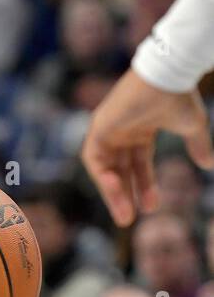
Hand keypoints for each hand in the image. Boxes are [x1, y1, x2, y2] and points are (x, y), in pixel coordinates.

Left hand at [80, 68, 213, 226]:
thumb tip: (209, 165)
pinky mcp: (99, 126)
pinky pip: (93, 158)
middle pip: (120, 170)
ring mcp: (108, 129)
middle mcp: (121, 131)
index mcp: (140, 131)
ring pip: (104, 168)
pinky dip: (101, 176)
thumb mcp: (192, 127)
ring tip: (124, 215)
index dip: (144, 186)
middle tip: (129, 220)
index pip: (138, 165)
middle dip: (124, 195)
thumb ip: (198, 145)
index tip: (151, 208)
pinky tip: (115, 190)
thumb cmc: (178, 96)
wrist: (168, 76)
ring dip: (112, 192)